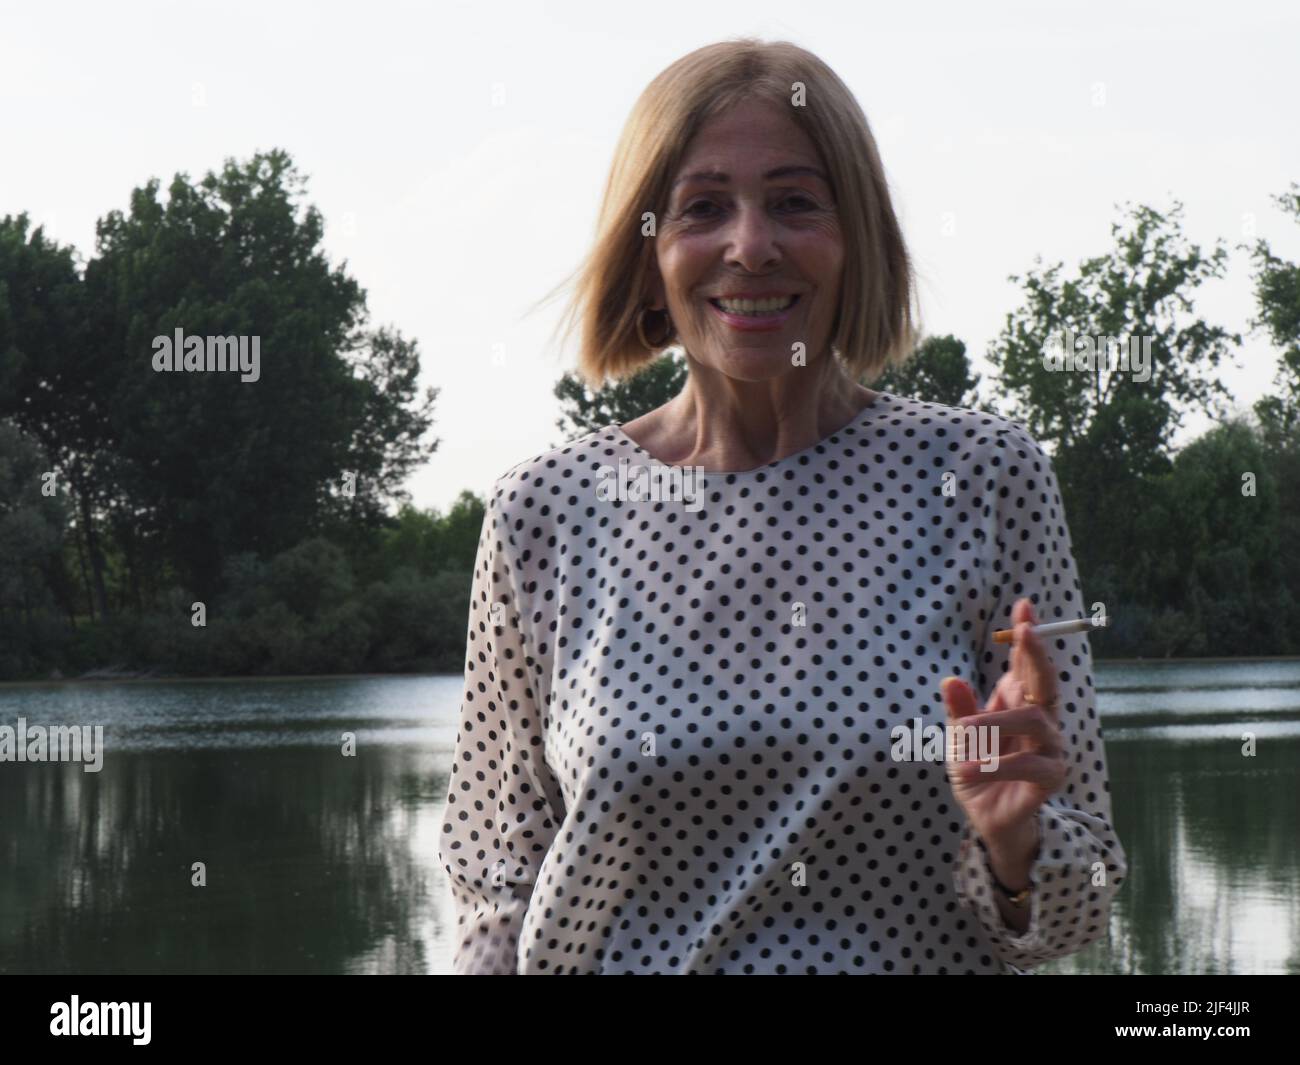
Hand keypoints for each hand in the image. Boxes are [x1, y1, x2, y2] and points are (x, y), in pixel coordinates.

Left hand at [940, 598, 1065, 882]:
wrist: (986, 817)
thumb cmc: (976, 768)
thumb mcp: (958, 737)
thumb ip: (959, 710)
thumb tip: (950, 679)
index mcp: (1018, 702)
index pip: (1025, 663)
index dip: (1027, 635)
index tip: (1024, 605)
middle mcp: (1040, 719)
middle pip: (1045, 681)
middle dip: (1036, 653)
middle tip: (1024, 632)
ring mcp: (1051, 747)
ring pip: (1033, 721)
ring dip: (994, 723)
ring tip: (962, 734)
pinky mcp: (1052, 777)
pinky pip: (1030, 765)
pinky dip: (995, 765)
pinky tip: (968, 769)